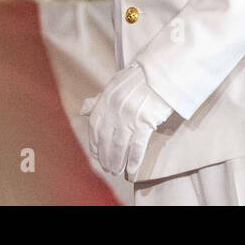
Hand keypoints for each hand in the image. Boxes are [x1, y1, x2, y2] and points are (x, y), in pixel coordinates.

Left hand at [81, 64, 171, 178]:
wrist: (161, 73)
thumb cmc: (139, 79)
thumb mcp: (114, 85)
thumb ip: (99, 100)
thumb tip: (83, 109)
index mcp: (105, 100)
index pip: (94, 128)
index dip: (94, 145)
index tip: (97, 157)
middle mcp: (114, 109)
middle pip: (105, 140)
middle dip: (105, 157)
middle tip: (108, 168)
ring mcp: (129, 116)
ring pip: (119, 145)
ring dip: (117, 161)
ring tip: (117, 171)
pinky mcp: (146, 121)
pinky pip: (137, 145)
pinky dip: (134, 158)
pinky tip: (132, 168)